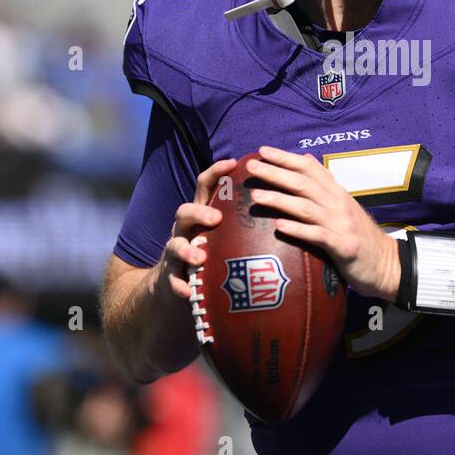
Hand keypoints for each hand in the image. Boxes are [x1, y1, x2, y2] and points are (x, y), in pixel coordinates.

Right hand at [152, 158, 238, 302]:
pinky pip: (173, 280)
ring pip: (175, 245)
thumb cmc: (212, 250)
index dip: (216, 172)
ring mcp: (176, 251)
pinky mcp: (172, 276)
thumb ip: (243, 216)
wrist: (180, 282)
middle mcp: (185, 229)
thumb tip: (282, 200)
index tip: (233, 162)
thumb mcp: (224, 229)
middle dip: (199, 212)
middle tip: (216, 218)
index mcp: (201, 213)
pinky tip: (188, 292)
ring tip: (200, 257)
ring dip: (187, 250)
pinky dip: (180, 285)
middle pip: (184, 211)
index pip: (205, 186)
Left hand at [245, 145, 400, 300]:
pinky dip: (298, 230)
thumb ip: (325, 184)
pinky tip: (279, 227)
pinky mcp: (342, 246)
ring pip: (306, 208)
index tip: (263, 150)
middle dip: (276, 173)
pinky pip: (317, 236)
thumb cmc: (360, 235)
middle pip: (303, 184)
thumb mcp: (344, 204)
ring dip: (280, 200)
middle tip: (252, 166)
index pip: (309, 169)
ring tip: (256, 196)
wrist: (387, 263)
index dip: (286, 158)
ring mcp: (341, 224)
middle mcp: (338, 204)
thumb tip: (306, 158)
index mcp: (337, 192)